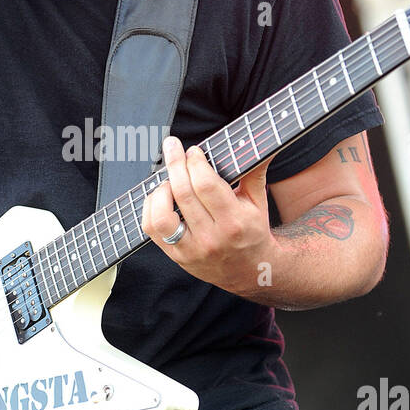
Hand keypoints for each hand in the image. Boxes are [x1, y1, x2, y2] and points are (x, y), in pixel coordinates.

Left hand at [141, 136, 274, 297]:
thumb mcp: (258, 201)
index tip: (194, 151)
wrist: (249, 271)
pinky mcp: (177, 257)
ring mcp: (192, 250)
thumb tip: (258, 138)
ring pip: (162, 216)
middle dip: (175, 164)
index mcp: (234, 222)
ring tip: (168, 179)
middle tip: (173, 147)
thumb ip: (255, 170)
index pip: (206, 185)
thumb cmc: (252, 230)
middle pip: (183, 194)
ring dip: (160, 190)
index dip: (195, 162)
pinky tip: (160, 196)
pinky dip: (150, 207)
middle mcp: (212, 238)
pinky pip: (151, 229)